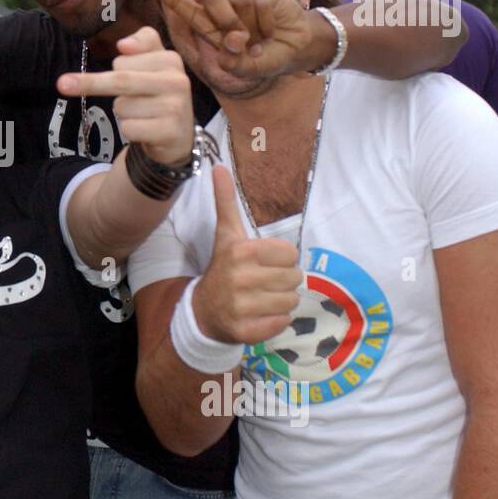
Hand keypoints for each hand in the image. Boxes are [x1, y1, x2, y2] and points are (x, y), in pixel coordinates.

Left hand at [56, 26, 192, 165]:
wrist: (177, 135)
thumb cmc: (156, 93)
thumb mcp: (154, 62)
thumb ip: (144, 41)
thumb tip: (124, 44)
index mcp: (171, 60)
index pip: (124, 59)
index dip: (116, 65)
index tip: (116, 65)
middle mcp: (177, 81)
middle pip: (121, 80)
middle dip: (90, 83)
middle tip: (62, 84)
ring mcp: (175, 108)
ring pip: (122, 107)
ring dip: (123, 112)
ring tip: (142, 114)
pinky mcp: (169, 132)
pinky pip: (129, 128)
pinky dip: (129, 130)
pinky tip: (145, 130)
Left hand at [132, 0, 316, 82]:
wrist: (294, 50)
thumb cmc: (263, 59)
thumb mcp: (244, 68)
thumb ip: (233, 61)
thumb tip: (232, 39)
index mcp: (207, 24)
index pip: (177, 2)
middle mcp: (220, 7)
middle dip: (226, 23)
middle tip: (244, 42)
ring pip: (233, 0)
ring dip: (249, 24)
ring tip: (259, 36)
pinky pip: (258, 2)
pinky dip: (266, 21)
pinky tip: (271, 29)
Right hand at [193, 166, 303, 343]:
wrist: (203, 311)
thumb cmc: (223, 268)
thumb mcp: (226, 234)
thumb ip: (225, 201)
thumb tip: (219, 166)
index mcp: (242, 252)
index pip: (291, 255)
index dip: (281, 260)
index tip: (263, 263)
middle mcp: (241, 278)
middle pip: (294, 278)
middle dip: (282, 281)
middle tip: (262, 283)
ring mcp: (242, 307)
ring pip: (291, 301)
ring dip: (281, 301)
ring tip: (261, 299)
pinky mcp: (246, 331)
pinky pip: (282, 323)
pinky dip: (275, 321)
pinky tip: (258, 316)